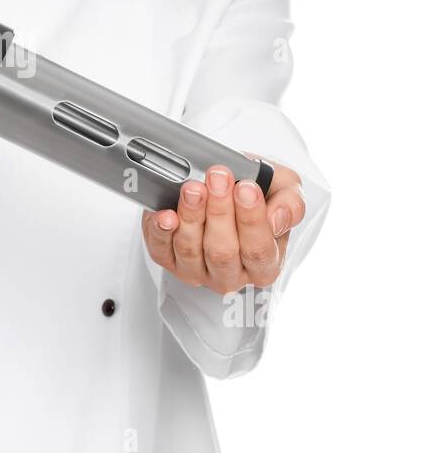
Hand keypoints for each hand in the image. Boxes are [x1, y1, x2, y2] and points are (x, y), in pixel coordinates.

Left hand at [141, 158, 305, 293]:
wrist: (226, 185)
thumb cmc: (256, 192)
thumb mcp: (285, 191)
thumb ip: (291, 204)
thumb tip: (277, 218)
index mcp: (265, 264)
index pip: (259, 250)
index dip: (252, 219)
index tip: (246, 188)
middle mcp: (231, 274)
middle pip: (223, 252)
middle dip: (219, 211)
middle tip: (218, 178)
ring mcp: (197, 270)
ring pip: (191, 250)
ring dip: (191, 215)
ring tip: (194, 188)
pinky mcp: (168, 259)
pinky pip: (161, 249)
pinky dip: (161, 231)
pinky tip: (166, 215)